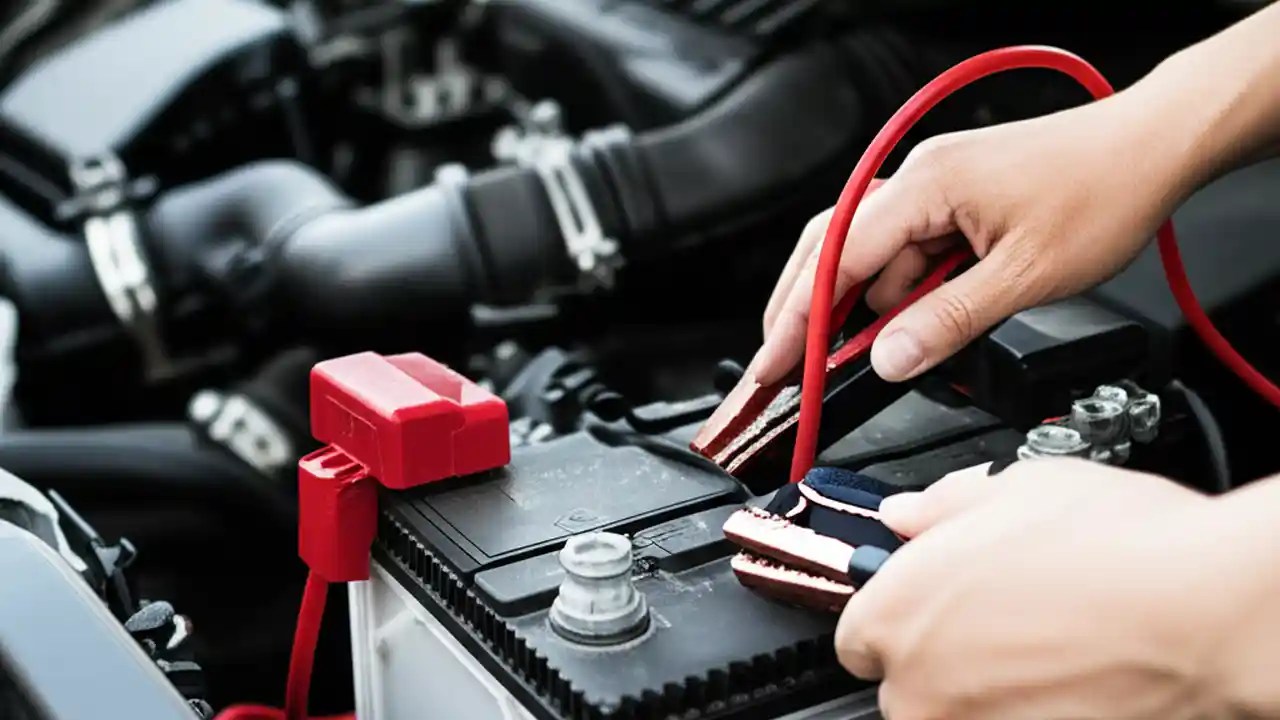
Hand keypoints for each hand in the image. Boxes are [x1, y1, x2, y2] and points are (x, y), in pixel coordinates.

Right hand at [751, 81, 1207, 385]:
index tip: (772, 366)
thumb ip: (948, 320)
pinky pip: (907, 251)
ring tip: (903, 348)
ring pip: (873, 257)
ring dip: (875, 306)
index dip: (797, 322)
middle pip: (831, 251)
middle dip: (809, 314)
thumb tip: (890, 359)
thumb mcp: (1024, 276)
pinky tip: (925, 317)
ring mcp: (934, 187)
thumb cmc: (1103, 191)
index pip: (836, 260)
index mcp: (925, 186)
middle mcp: (917, 178)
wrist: (1154, 145)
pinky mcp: (953, 200)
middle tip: (789, 369)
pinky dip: (906, 290)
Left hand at [836, 459, 1245, 719]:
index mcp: (892, 617)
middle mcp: (918, 690)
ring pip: (959, 714)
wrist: (1204, 609)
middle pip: (906, 685)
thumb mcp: (1010, 489)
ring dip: (988, 690)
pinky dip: (1032, 709)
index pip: (858, 637)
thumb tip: (907, 514)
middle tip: (1005, 618)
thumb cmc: (1115, 546)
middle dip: (943, 656)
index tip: (935, 603)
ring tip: (1048, 644)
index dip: (901, 615)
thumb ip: (939, 509)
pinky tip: (1072, 674)